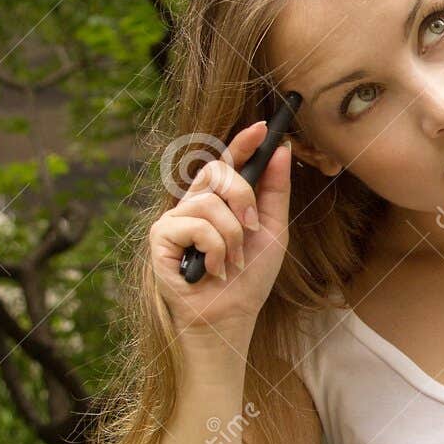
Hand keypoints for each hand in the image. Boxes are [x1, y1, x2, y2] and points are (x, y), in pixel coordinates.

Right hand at [150, 119, 296, 338]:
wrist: (231, 315)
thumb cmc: (248, 277)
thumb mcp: (271, 230)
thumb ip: (274, 191)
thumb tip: (281, 149)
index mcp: (218, 200)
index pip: (227, 162)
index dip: (241, 143)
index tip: (262, 128)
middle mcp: (193, 204)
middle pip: (217, 172)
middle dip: (243, 196)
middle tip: (251, 225)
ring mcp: (175, 219)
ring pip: (210, 202)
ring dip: (232, 236)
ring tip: (232, 261)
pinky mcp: (161, 237)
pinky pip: (195, 225)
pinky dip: (215, 249)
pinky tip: (212, 269)